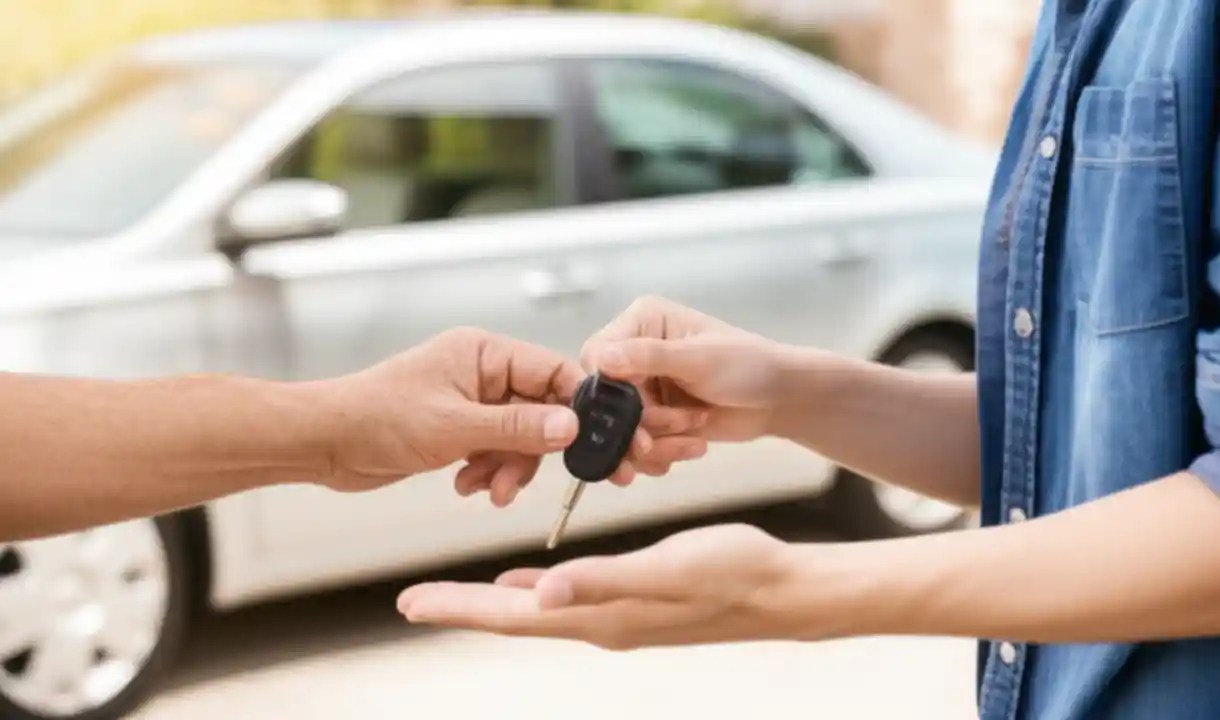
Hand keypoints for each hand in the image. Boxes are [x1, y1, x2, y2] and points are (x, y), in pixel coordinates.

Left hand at [319, 327, 592, 504]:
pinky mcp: (461, 428)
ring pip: (520, 437)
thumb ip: (517, 429)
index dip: (577, 407)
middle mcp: (483, 373)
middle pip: (541, 410)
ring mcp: (472, 401)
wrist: (325, 443)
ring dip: (509, 468)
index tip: (596, 441)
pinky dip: (489, 472)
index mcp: (485, 353)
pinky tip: (467, 485)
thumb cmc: (377, 418)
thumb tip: (570, 427)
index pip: (553, 372)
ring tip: (487, 490)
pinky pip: (497, 450)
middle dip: (534, 451)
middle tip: (522, 482)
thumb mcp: (455, 428)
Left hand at [396, 524, 798, 648]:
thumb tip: (539, 598)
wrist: (784, 590)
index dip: (458, 607)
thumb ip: (603, 582)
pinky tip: (530, 585)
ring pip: (538, 610)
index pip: (510, 617)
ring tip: (457, 593)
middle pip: (513, 618)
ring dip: (494, 603)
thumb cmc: (732, 573)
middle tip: (412, 600)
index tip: (409, 602)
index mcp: (599, 616)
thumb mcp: (666, 568)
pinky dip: (538, 591)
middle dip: (462, 607)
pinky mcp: (635, 601)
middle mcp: (601, 622)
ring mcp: (618, 616)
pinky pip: (569, 598)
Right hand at [582, 296, 792, 477]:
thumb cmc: (747, 366)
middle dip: (638, 424)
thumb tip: (601, 358)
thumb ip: (649, 357)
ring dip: (655, 443)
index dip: (607, 388)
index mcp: (642, 322)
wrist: (778, 400)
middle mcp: (634, 352)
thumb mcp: (698, 359)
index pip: (597, 355)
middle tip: (666, 434)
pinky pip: (636, 445)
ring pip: (619, 428)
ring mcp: (643, 388)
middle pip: (605, 399)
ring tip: (693, 437)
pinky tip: (692, 447)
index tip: (632, 411)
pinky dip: (661, 454)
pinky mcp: (653, 418)